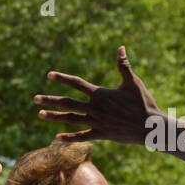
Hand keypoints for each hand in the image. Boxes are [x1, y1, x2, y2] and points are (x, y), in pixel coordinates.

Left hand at [35, 46, 162, 144]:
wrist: (151, 127)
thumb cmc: (144, 103)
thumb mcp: (133, 82)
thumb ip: (124, 65)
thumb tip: (120, 47)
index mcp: (101, 94)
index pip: (77, 84)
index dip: (62, 78)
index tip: (49, 75)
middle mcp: (95, 108)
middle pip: (68, 103)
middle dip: (50, 100)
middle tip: (34, 99)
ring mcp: (97, 122)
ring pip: (71, 119)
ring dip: (54, 116)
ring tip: (40, 114)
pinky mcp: (102, 134)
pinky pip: (82, 136)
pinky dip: (69, 137)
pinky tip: (57, 137)